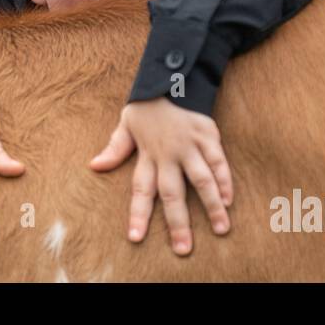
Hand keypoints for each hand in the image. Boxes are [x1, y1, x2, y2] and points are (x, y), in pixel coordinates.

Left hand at [89, 97, 232, 255]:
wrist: (171, 76)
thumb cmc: (147, 106)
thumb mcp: (126, 124)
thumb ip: (115, 148)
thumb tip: (95, 166)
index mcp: (147, 154)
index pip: (141, 189)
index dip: (138, 214)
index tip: (135, 238)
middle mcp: (168, 154)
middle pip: (173, 193)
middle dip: (178, 223)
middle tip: (184, 248)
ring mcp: (190, 145)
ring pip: (201, 180)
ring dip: (211, 206)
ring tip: (221, 229)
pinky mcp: (208, 135)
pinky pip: (218, 161)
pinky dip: (225, 180)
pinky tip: (230, 199)